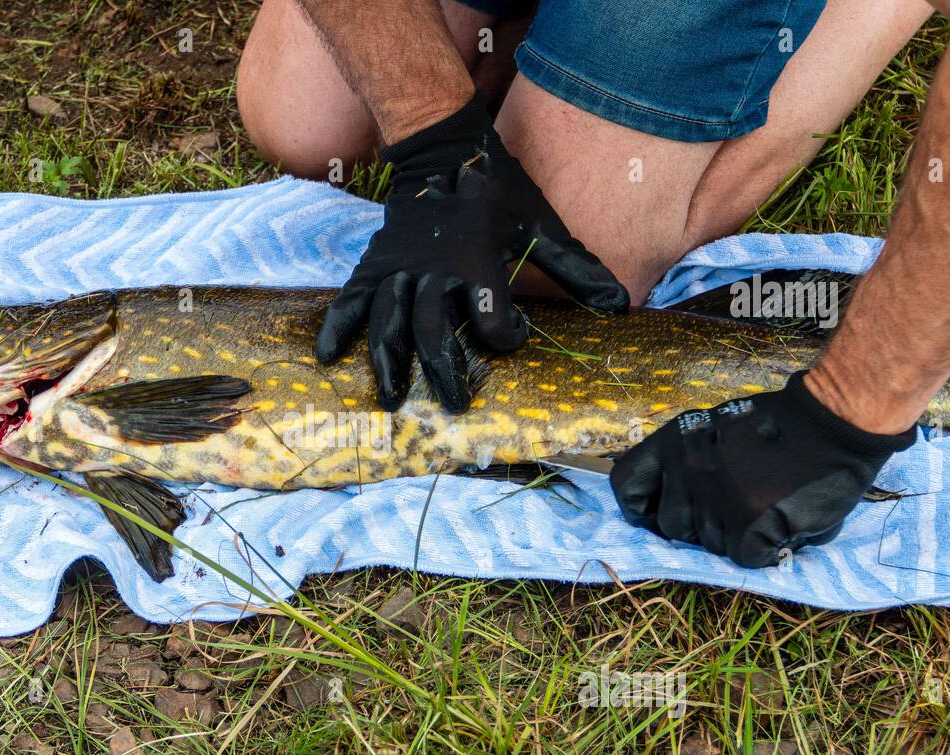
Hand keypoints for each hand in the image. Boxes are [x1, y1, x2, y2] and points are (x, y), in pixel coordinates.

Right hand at [316, 92, 628, 412]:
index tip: (514, 338)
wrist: (444, 152)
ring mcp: (399, 267)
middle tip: (452, 407)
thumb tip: (620, 304)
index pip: (490, 317)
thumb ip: (577, 268)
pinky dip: (339, 327)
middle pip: (434, 331)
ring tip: (393, 399)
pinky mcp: (375, 264)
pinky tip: (330, 357)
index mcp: (477, 261)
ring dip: (390, 363)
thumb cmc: (499, 195)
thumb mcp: (542, 226)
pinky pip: (352, 299)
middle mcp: (434, 269)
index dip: (506, 336)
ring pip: (390, 323)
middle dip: (443, 372)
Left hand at [609, 371, 916, 567]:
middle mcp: (688, 466)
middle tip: (736, 509)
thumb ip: (688, 464)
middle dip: (700, 526)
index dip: (643, 509)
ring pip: (710, 545)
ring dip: (736, 536)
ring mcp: (718, 495)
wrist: (836, 420)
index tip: (660, 515)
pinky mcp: (751, 521)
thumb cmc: (781, 426)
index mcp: (674, 440)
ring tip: (765, 507)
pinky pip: (745, 558)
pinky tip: (781, 523)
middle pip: (672, 527)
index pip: (627, 487)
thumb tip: (666, 514)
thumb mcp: (717, 428)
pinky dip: (765, 549)